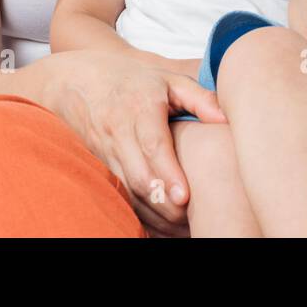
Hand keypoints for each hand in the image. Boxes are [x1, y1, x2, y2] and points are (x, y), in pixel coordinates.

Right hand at [39, 48, 225, 237]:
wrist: (79, 80)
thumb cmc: (134, 81)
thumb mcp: (169, 80)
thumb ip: (200, 98)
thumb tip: (227, 119)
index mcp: (139, 107)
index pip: (152, 145)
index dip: (168, 172)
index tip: (184, 196)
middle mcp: (118, 132)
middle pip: (138, 175)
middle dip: (164, 202)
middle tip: (190, 218)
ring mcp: (105, 151)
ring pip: (127, 190)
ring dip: (153, 212)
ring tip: (181, 226)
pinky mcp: (99, 166)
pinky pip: (119, 195)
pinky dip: (140, 212)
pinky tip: (162, 223)